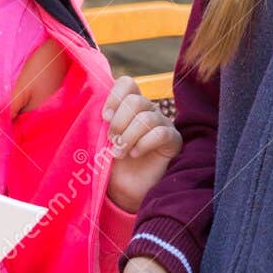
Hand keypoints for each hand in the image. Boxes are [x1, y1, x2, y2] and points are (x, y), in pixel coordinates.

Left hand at [103, 77, 181, 211]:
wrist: (124, 188)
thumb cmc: (111, 161)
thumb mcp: (101, 138)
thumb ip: (102, 120)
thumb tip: (99, 110)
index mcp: (130, 105)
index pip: (127, 83)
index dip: (114, 97)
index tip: (104, 117)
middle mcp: (148, 110)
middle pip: (135, 101)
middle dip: (119, 122)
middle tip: (111, 139)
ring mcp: (163, 124)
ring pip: (147, 118)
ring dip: (128, 137)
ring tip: (119, 153)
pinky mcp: (173, 140)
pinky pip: (161, 133)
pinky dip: (144, 144)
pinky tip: (135, 154)